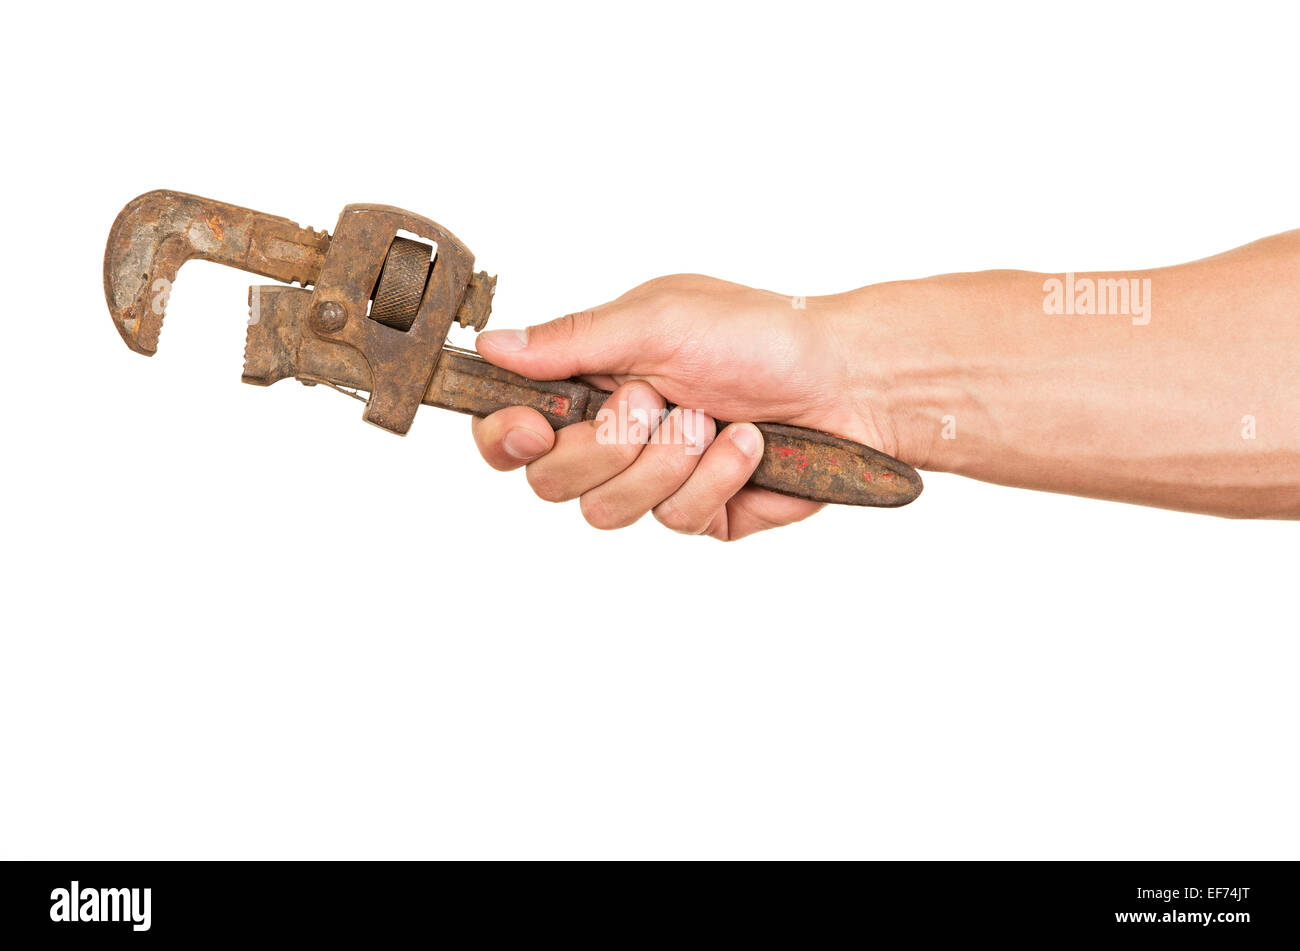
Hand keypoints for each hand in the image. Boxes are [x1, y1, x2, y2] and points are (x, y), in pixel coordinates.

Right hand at [471, 274, 898, 538]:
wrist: (844, 379)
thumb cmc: (758, 334)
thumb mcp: (656, 320)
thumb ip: (571, 341)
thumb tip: (492, 346)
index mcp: (592, 381)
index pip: (514, 430)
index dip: (508, 439)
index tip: (535, 428)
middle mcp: (615, 436)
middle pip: (551, 481)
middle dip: (607, 445)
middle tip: (654, 402)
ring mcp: (656, 480)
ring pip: (608, 511)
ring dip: (663, 463)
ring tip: (708, 421)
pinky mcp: (701, 513)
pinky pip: (677, 520)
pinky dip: (715, 477)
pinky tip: (746, 445)